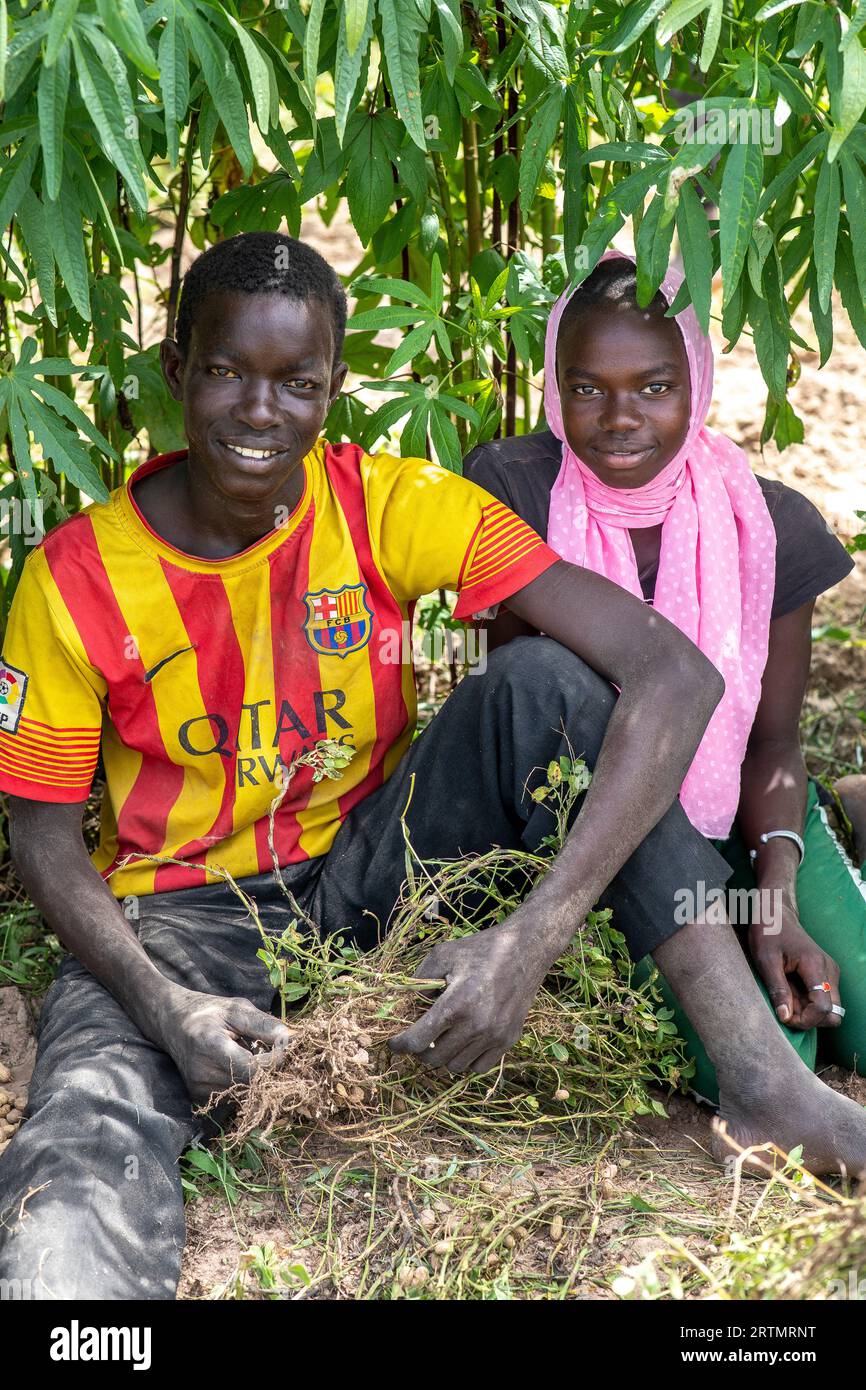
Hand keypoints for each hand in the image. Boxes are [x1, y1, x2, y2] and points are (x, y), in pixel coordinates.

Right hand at [156, 985, 291, 1105]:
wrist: (173, 1022)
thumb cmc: (209, 1012)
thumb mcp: (237, 1008)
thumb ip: (263, 1024)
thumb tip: (290, 1039)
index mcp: (210, 1046)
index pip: (254, 1070)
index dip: (276, 1059)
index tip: (284, 1042)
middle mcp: (202, 1073)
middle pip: (252, 1082)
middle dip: (268, 1067)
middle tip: (268, 1045)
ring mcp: (199, 1089)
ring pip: (246, 1091)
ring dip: (255, 1075)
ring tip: (246, 1051)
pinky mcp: (200, 1098)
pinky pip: (234, 1095)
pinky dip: (242, 1081)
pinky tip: (235, 1063)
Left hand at [388, 924, 541, 1074]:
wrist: (525, 950)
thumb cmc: (481, 949)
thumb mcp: (443, 954)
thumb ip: (419, 979)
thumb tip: (407, 1003)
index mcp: (455, 1005)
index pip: (418, 1041)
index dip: (400, 1045)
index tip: (393, 1044)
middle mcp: (475, 1026)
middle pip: (434, 1059)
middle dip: (420, 1052)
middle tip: (419, 1039)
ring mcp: (494, 1036)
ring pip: (456, 1066)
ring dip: (443, 1057)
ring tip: (441, 1041)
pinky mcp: (508, 1040)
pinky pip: (479, 1067)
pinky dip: (466, 1061)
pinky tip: (463, 1044)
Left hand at [748, 896, 841, 1030]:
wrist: (776, 913)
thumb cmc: (768, 933)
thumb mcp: (765, 960)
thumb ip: (777, 989)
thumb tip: (785, 1017)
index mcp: (815, 965)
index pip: (824, 1008)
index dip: (805, 1020)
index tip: (784, 1015)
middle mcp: (830, 970)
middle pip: (833, 1014)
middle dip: (808, 1019)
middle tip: (784, 1007)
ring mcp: (830, 973)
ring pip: (829, 1009)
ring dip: (807, 1012)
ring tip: (784, 997)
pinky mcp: (826, 975)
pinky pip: (823, 999)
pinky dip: (807, 1004)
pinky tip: (789, 991)